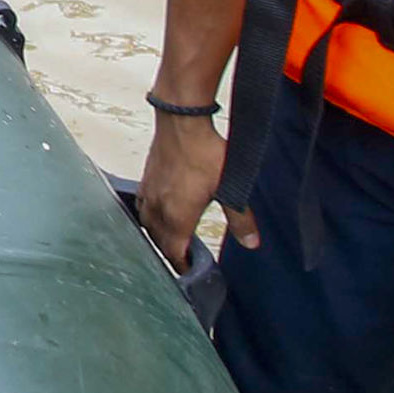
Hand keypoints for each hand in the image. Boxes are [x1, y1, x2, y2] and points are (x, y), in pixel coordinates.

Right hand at [136, 106, 247, 262]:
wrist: (182, 121)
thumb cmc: (204, 151)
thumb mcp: (230, 188)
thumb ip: (240, 219)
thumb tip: (251, 243)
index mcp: (177, 216)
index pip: (173, 253)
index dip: (181, 265)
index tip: (188, 271)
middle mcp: (158, 208)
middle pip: (159, 242)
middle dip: (170, 252)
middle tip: (183, 258)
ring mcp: (149, 193)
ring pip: (147, 226)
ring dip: (158, 236)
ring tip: (170, 239)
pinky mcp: (145, 178)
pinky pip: (142, 207)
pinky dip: (149, 216)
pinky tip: (156, 212)